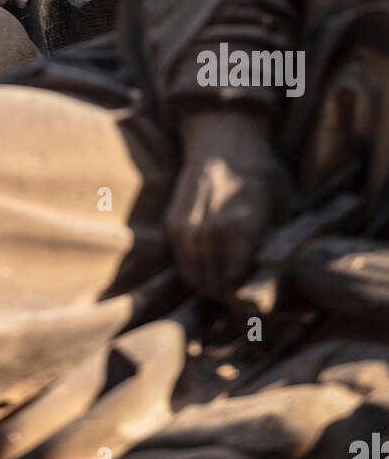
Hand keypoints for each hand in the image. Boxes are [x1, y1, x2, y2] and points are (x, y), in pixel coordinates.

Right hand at [166, 110, 284, 299]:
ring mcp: (187, 228)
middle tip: (246, 312)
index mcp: (241, 230)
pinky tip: (212, 274)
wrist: (223, 140)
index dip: (248, 308)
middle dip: (230, 303)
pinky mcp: (174, 223)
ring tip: (229, 295)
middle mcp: (209, 232)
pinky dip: (195, 274)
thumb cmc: (261, 174)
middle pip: (216, 287)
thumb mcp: (284, 208)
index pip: (238, 288)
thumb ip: (278, 248)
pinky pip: (182, 263)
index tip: (258, 318)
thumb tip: (284, 285)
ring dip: (211, 291)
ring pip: (195, 279)